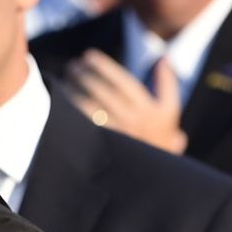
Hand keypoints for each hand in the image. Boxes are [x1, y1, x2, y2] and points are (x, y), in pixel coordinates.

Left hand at [60, 50, 186, 153]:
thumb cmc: (160, 137)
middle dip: (84, 74)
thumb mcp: (170, 111)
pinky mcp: (104, 147)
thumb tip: (161, 58)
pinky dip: (71, 109)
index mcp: (151, 109)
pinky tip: (61, 101)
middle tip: (73, 65)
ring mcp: (118, 135)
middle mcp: (134, 121)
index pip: (122, 81)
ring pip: (89, 107)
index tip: (88, 55)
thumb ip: (167, 84)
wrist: (156, 176)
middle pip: (102, 91)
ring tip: (66, 79)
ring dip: (74, 90)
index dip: (103, 65)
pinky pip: (82, 124)